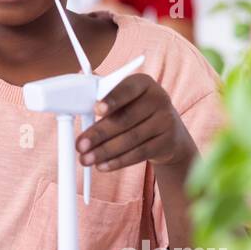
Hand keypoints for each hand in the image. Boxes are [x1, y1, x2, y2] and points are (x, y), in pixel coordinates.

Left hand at [76, 74, 195, 173]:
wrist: (170, 133)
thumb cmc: (137, 111)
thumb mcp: (125, 98)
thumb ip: (105, 93)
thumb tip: (80, 84)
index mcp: (144, 83)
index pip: (126, 89)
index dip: (111, 99)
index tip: (96, 109)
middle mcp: (158, 99)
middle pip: (124, 119)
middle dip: (98, 134)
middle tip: (80, 145)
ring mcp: (165, 121)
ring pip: (130, 139)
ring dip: (104, 151)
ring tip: (86, 159)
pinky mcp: (167, 143)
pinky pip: (139, 154)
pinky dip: (118, 161)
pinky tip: (103, 165)